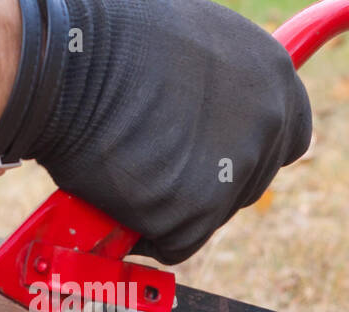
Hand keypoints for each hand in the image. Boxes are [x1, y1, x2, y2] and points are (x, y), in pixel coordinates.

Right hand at [12, 0, 312, 263]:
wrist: (58, 57)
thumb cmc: (109, 36)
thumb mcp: (190, 38)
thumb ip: (221, 79)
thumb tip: (220, 107)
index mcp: (274, 74)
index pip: (290, 134)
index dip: (254, 146)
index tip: (224, 152)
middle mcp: (268, 124)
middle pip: (251, 180)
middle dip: (209, 178)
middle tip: (157, 156)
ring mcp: (235, 170)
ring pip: (213, 212)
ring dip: (173, 202)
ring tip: (128, 159)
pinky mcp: (196, 212)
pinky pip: (177, 239)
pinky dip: (146, 228)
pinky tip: (117, 190)